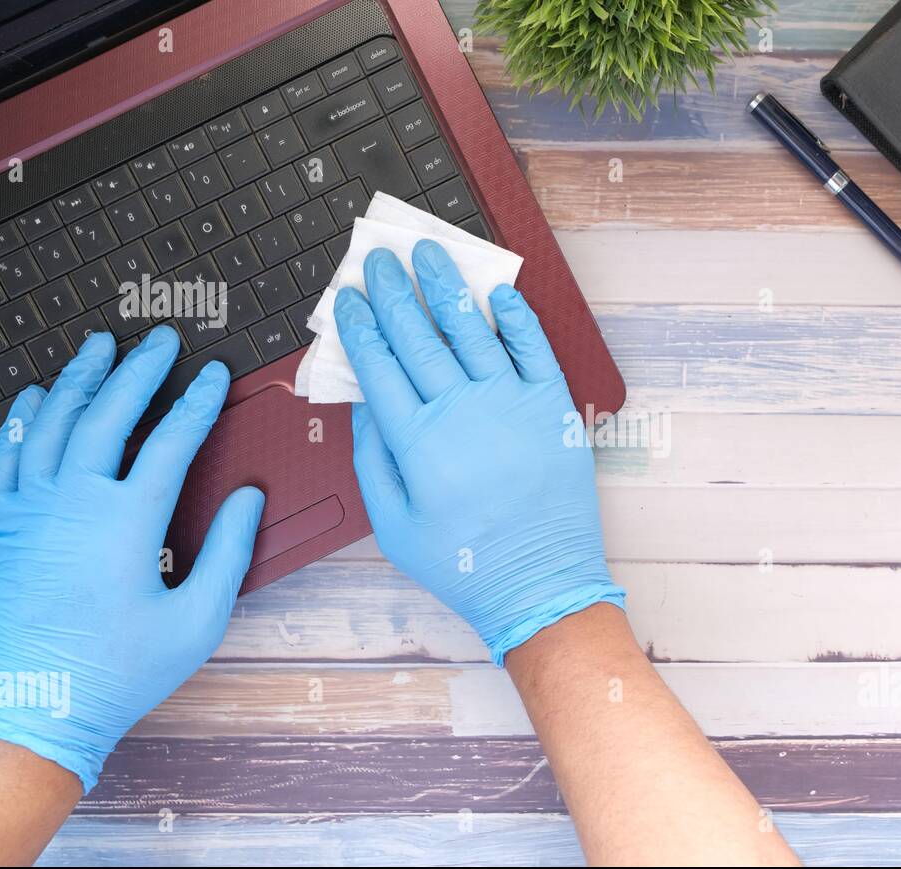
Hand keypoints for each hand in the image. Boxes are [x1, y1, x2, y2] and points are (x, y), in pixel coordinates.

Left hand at [0, 327, 263, 791]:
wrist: (50, 703)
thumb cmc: (127, 668)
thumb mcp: (200, 618)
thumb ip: (228, 550)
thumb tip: (248, 497)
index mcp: (126, 523)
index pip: (170, 442)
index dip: (197, 402)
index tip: (214, 373)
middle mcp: (75, 504)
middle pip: (109, 415)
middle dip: (139, 370)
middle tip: (160, 340)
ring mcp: (34, 512)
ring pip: (55, 424)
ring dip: (80, 379)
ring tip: (99, 346)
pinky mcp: (9, 528)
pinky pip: (8, 458)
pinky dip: (23, 422)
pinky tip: (38, 400)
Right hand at [336, 240, 623, 663]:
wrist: (540, 583)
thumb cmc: (463, 564)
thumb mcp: (393, 524)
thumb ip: (371, 458)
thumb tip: (362, 401)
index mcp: (417, 440)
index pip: (378, 364)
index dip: (359, 325)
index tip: (347, 297)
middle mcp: (462, 411)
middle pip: (419, 335)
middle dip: (394, 291)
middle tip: (380, 257)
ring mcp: (512, 404)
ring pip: (472, 329)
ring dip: (448, 287)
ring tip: (430, 253)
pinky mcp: (553, 408)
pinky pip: (533, 349)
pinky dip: (516, 317)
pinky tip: (499, 293)